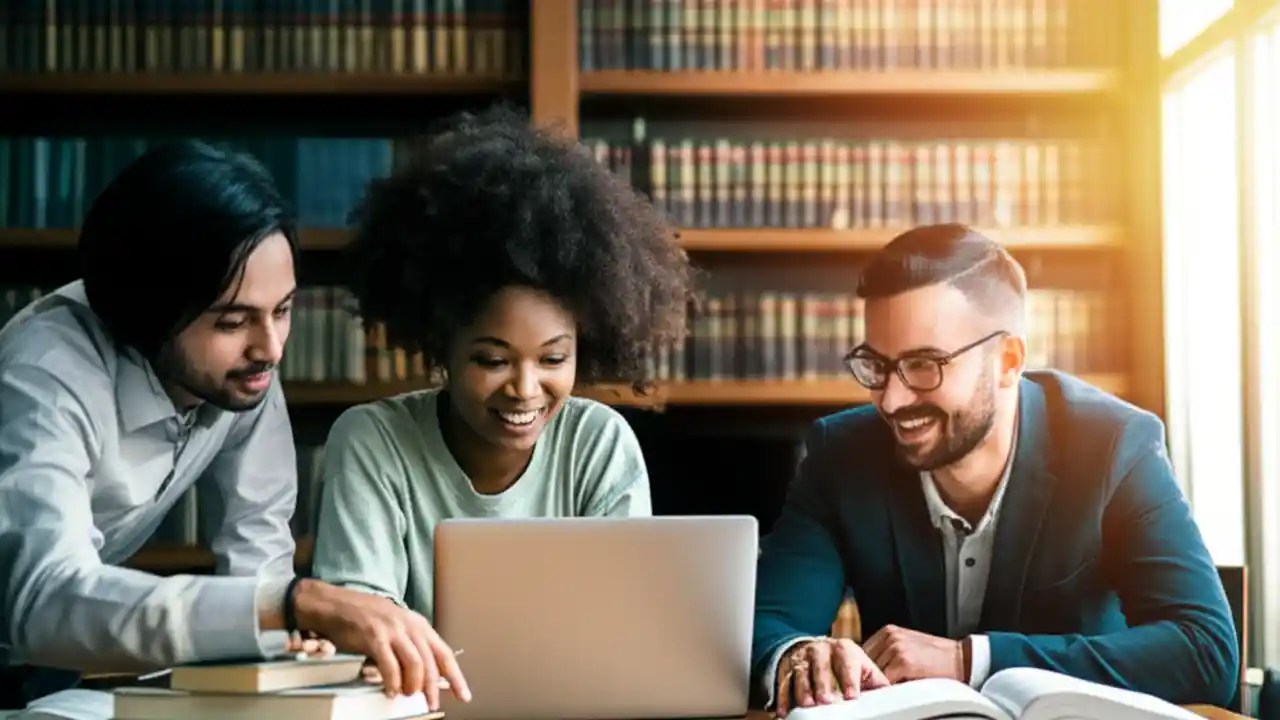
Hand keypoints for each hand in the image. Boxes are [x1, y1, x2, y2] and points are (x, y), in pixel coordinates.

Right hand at [291, 579, 470, 709]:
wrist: (337, 604)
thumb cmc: (366, 619)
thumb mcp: (397, 628)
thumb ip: (411, 647)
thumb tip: (425, 675)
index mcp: (419, 625)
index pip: (444, 653)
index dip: (456, 677)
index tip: (464, 695)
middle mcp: (410, 626)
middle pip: (431, 662)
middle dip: (432, 688)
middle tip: (430, 704)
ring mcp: (393, 630)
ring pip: (415, 664)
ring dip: (413, 685)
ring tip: (406, 695)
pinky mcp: (375, 637)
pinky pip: (390, 665)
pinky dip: (392, 682)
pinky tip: (390, 691)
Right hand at [774, 637, 888, 717]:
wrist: (816, 647)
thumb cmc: (844, 662)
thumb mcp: (861, 666)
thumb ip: (875, 680)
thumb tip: (894, 695)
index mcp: (844, 649)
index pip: (848, 663)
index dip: (850, 679)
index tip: (852, 696)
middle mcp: (822, 649)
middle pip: (821, 667)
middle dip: (823, 684)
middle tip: (826, 701)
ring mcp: (803, 657)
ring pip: (801, 673)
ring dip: (803, 689)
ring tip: (807, 704)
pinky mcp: (787, 666)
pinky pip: (783, 681)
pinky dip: (782, 696)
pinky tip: (784, 710)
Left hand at [861, 625, 967, 683]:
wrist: (963, 659)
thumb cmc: (937, 658)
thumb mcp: (907, 646)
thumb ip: (887, 653)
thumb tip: (866, 671)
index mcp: (888, 631)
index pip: (861, 652)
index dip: (862, 668)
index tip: (865, 679)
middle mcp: (889, 637)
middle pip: (864, 662)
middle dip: (867, 675)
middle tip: (873, 687)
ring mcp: (896, 648)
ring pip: (873, 673)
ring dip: (876, 683)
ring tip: (885, 689)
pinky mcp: (904, 662)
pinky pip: (885, 680)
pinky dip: (886, 688)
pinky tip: (894, 691)